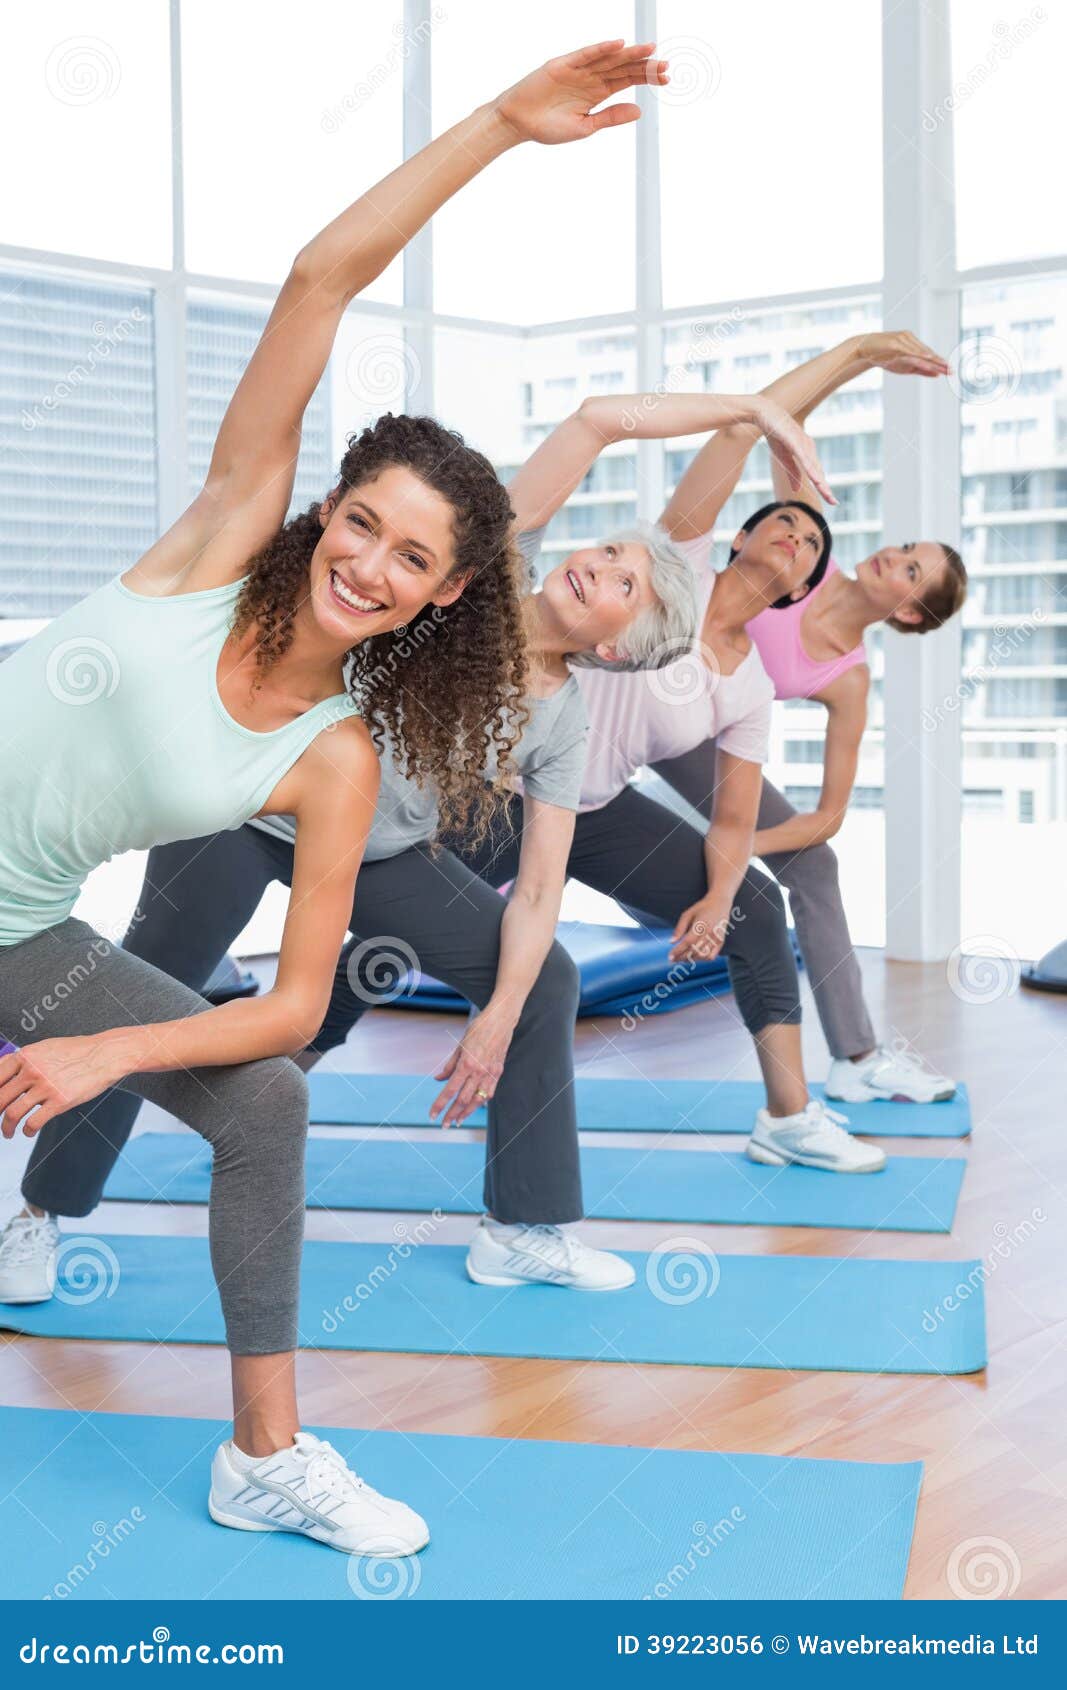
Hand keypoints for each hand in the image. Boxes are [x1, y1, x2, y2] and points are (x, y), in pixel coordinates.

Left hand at [0, 1037, 125, 1137]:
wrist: (106, 1055)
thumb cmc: (79, 1051)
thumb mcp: (47, 1047)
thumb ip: (26, 1059)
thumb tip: (5, 1069)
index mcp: (26, 1056)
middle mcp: (32, 1071)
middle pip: (0, 1098)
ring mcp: (45, 1087)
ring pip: (13, 1113)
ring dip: (6, 1128)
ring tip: (8, 1133)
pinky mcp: (60, 1102)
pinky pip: (34, 1122)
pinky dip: (28, 1131)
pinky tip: (29, 1131)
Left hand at [430, 1008, 515, 1128]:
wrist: (501, 1020)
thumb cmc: (478, 1029)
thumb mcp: (459, 1046)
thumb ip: (449, 1065)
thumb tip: (438, 1079)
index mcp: (466, 1064)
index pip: (450, 1090)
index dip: (440, 1104)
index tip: (432, 1115)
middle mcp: (479, 1072)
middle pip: (463, 1100)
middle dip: (452, 1114)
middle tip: (444, 1124)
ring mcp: (490, 1073)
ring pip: (477, 1100)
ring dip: (466, 1113)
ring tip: (458, 1121)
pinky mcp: (498, 1072)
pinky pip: (489, 1092)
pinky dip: (480, 1102)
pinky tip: (474, 1107)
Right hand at [494, 40, 667, 145]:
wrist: (519, 124)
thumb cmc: (548, 128)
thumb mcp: (585, 127)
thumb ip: (610, 117)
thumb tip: (639, 111)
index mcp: (598, 93)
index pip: (627, 80)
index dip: (647, 77)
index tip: (667, 77)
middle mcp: (591, 78)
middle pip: (623, 67)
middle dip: (644, 65)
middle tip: (666, 64)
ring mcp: (578, 69)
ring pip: (609, 58)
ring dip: (629, 53)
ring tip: (650, 49)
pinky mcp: (562, 65)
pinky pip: (585, 55)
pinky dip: (600, 49)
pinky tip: (618, 45)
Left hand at [669, 897, 733, 964]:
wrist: (720, 903)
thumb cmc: (702, 908)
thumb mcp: (687, 914)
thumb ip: (679, 928)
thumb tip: (671, 942)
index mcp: (700, 925)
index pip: (687, 942)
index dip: (678, 951)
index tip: (670, 957)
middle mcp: (709, 933)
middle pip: (694, 951)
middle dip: (682, 957)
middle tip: (673, 959)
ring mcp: (716, 938)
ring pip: (702, 956)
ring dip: (691, 959)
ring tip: (682, 958)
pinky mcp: (721, 942)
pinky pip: (711, 956)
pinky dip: (702, 959)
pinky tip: (695, 956)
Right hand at [750, 396, 835, 505]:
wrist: (765, 413)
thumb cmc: (776, 434)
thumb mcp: (783, 458)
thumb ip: (793, 473)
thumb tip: (799, 490)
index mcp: (807, 453)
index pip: (817, 474)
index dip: (823, 488)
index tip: (832, 501)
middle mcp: (808, 448)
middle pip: (818, 472)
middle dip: (825, 488)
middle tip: (833, 502)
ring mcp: (802, 444)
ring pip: (812, 466)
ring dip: (819, 481)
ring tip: (826, 493)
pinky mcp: (794, 440)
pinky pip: (803, 457)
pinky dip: (809, 468)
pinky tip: (814, 477)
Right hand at [855, 330, 948, 377]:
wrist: (864, 348)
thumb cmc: (884, 356)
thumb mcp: (904, 366)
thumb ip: (920, 369)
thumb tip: (936, 374)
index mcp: (913, 344)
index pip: (929, 355)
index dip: (940, 362)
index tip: (950, 370)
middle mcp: (910, 339)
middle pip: (927, 352)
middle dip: (939, 361)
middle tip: (950, 368)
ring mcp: (902, 340)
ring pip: (920, 351)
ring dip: (931, 358)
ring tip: (941, 364)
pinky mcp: (895, 343)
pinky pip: (908, 350)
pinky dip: (918, 353)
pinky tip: (926, 357)